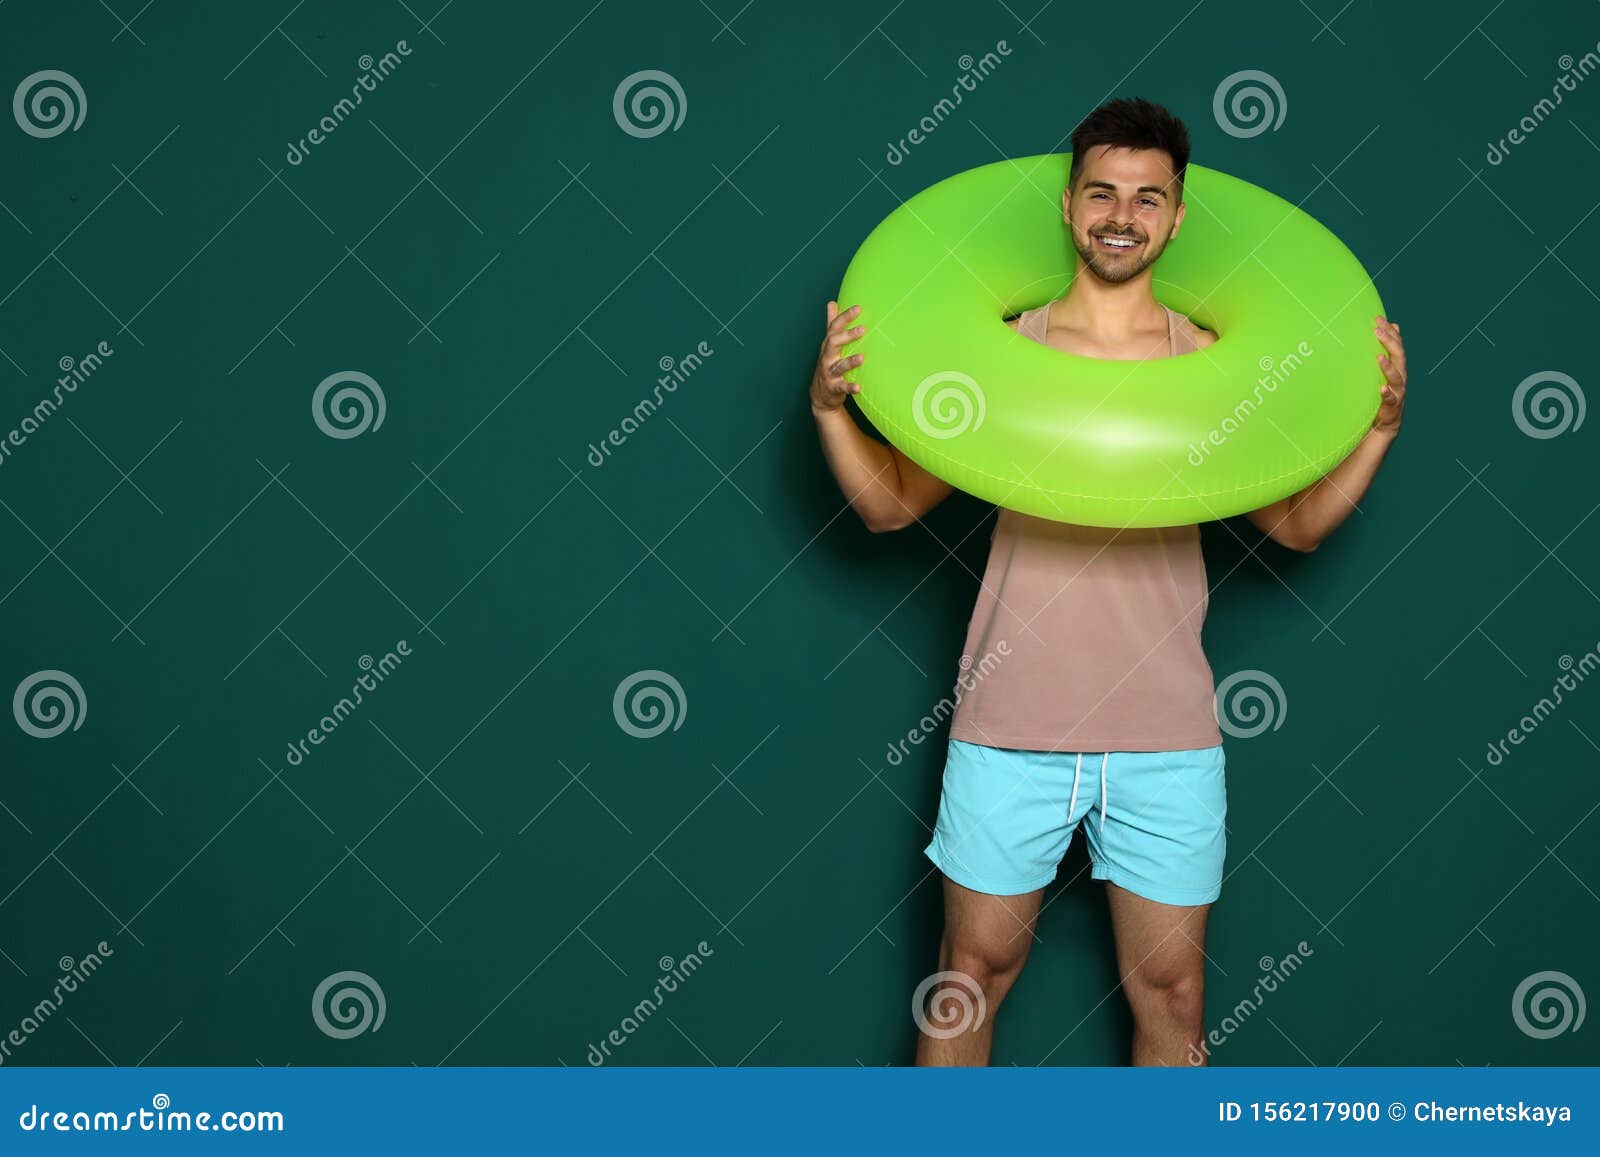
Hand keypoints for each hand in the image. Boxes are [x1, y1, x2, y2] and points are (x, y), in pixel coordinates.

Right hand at [811, 301, 865, 415]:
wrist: (820, 394)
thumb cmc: (828, 364)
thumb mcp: (828, 344)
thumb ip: (831, 324)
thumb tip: (832, 302)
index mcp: (828, 345)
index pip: (834, 327)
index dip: (845, 317)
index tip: (858, 308)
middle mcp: (827, 357)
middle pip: (833, 343)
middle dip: (847, 336)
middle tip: (863, 329)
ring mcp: (829, 372)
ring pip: (838, 366)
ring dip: (850, 362)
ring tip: (862, 358)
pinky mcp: (833, 387)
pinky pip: (841, 387)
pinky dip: (849, 387)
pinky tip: (858, 387)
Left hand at [1373, 315, 1405, 436]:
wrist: (1384, 422)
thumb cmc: (1381, 393)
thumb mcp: (1383, 370)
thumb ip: (1387, 350)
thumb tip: (1394, 325)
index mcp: (1398, 366)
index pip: (1397, 344)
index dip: (1390, 331)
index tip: (1378, 319)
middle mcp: (1400, 376)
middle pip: (1399, 356)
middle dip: (1389, 342)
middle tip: (1377, 330)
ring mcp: (1397, 391)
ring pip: (1397, 377)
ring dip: (1388, 367)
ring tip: (1378, 357)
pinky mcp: (1392, 406)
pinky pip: (1391, 399)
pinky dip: (1387, 394)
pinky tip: (1381, 389)